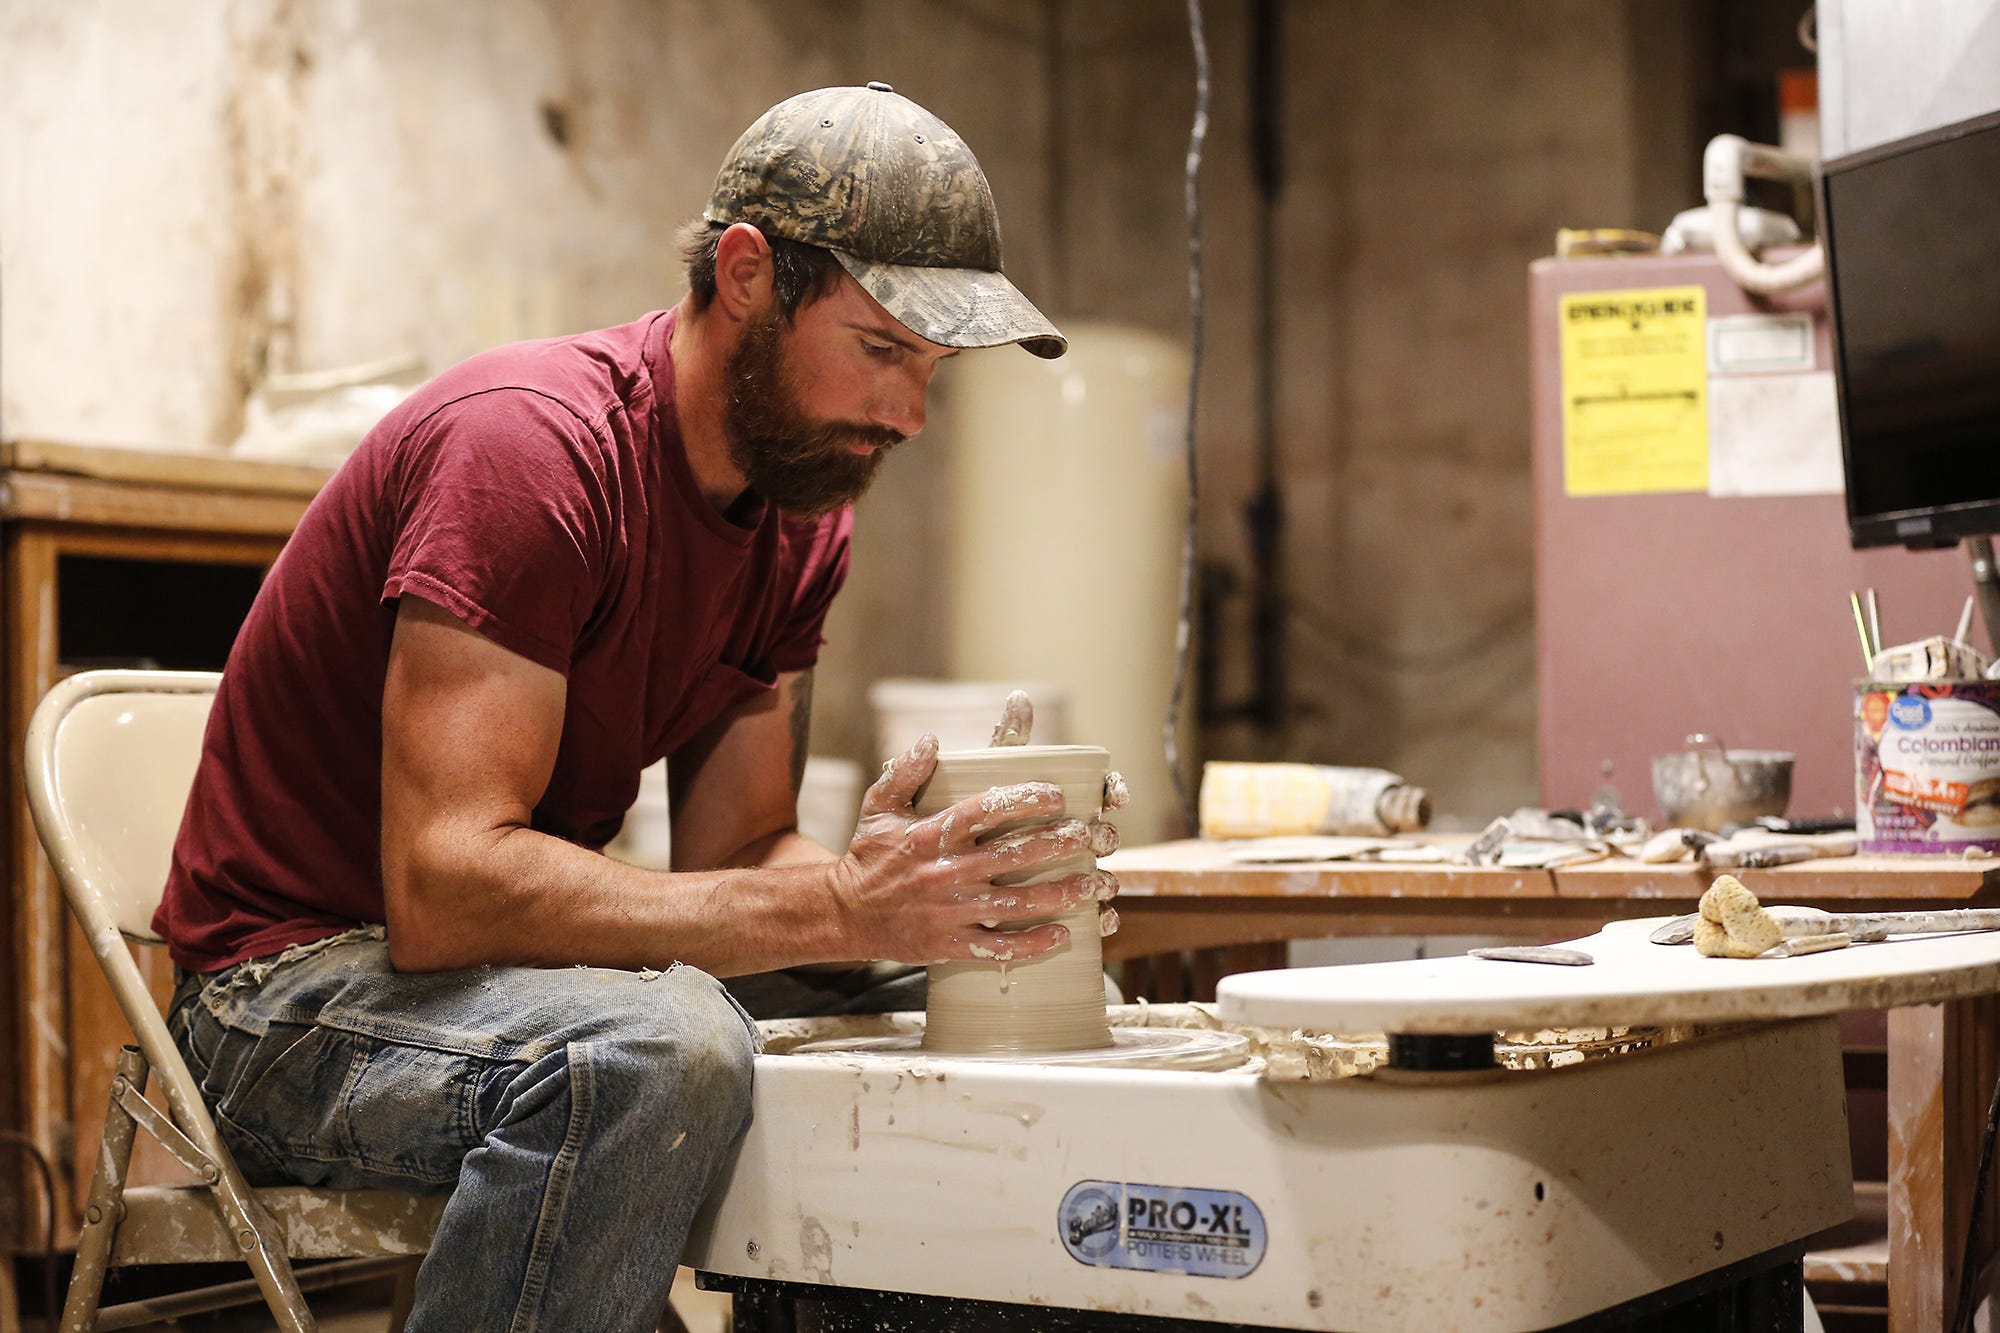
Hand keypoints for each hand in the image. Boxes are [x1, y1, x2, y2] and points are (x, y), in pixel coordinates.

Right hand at [832, 734, 1116, 962]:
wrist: (844, 914)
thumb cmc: (868, 857)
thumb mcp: (880, 807)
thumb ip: (906, 772)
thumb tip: (931, 740)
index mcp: (932, 835)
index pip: (985, 810)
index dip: (1024, 799)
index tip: (1056, 795)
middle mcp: (945, 872)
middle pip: (1013, 856)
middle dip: (1058, 845)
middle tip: (1091, 837)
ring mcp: (951, 911)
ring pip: (1016, 904)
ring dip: (1060, 895)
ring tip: (1093, 884)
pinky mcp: (950, 944)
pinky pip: (998, 947)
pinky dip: (1032, 944)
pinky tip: (1062, 934)